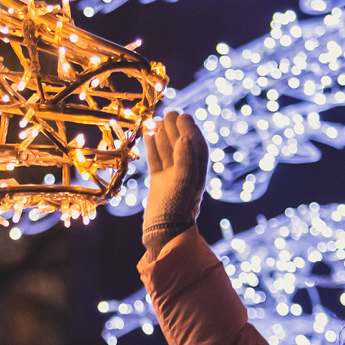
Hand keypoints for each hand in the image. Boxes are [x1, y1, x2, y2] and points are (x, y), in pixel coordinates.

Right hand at [143, 111, 206, 256]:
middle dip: (174, 128)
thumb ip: (187, 154)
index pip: (194, 140)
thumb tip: (185, 132)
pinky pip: (156, 159)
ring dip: (162, 134)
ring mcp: (171, 175)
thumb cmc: (177, 206)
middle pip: (181, 141)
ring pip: (167, 148)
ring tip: (154, 120)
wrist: (164, 231)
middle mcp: (186, 170)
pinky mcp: (158, 181)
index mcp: (197, 167)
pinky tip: (148, 135)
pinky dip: (152, 146)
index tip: (178, 115)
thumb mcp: (185, 178)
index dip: (187, 127)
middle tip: (167, 113)